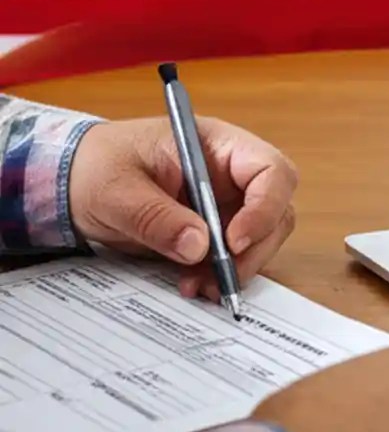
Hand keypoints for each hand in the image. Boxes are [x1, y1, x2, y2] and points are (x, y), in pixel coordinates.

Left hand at [68, 117, 297, 300]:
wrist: (70, 183)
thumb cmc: (93, 167)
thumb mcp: (115, 190)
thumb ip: (155, 216)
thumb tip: (199, 246)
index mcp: (216, 145)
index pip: (271, 170)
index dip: (265, 207)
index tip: (233, 242)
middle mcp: (232, 173)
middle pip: (275, 210)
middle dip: (255, 247)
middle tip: (222, 274)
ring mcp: (227, 202)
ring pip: (260, 239)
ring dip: (238, 267)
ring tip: (199, 286)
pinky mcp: (215, 229)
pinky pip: (234, 256)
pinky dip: (220, 275)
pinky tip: (193, 284)